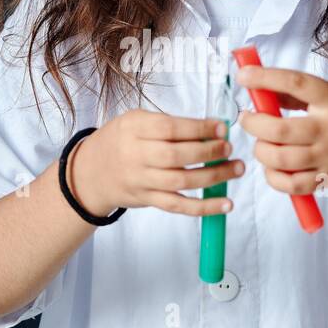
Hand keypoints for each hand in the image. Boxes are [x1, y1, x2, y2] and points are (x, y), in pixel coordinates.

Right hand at [69, 110, 243, 217]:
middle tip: (229, 148)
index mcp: (134, 128)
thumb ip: (168, 123)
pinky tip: (226, 204)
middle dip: (209, 152)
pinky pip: (179, 206)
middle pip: (176, 156)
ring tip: (237, 169)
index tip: (222, 128)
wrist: (91, 173)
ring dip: (214, 177)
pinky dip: (205, 207)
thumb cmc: (121, 140)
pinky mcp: (148, 200)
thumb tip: (213, 127)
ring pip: (181, 182)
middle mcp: (136, 155)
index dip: (199, 128)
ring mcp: (142, 181)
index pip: (170, 128)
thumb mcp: (135, 120)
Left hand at [235, 66, 327, 194]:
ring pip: (280, 159)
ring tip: (260, 143)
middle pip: (279, 130)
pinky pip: (291, 185)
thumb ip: (300, 92)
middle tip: (246, 118)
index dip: (264, 78)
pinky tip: (271, 167)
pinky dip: (273, 177)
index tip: (243, 75)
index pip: (295, 84)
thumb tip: (261, 89)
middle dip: (252, 123)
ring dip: (260, 150)